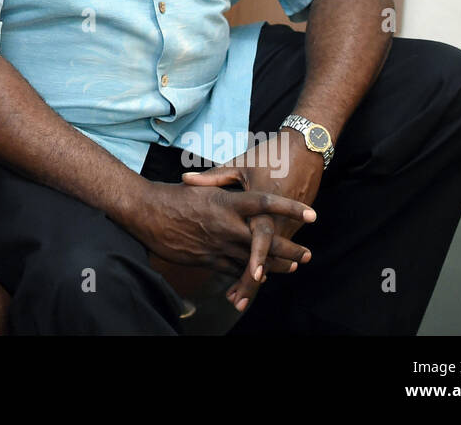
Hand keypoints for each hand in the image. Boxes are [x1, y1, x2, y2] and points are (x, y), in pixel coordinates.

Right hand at [124, 180, 315, 279]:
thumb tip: (236, 184)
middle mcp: (227, 225)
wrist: (147, 214)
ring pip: (255, 260)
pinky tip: (262, 275)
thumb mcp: (201, 187)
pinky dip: (251, 273)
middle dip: (289, 248)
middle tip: (307, 253)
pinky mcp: (210, 260)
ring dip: (276, 265)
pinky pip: (236, 270)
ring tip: (293, 266)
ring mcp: (219, 245)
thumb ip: (221, 187)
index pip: (266, 203)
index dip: (290, 208)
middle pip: (267, 240)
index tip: (312, 214)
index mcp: (227, 202)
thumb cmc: (174, 196)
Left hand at [182, 129, 323, 311]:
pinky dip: (263, 266)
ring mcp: (285, 225)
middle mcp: (276, 219)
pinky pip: (274, 251)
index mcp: (263, 203)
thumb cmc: (268, 156)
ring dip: (255, 279)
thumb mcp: (240, 165)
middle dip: (252, 280)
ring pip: (271, 258)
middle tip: (238, 300)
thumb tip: (185, 180)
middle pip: (266, 256)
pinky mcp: (288, 227)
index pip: (262, 234)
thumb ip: (213, 177)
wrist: (303, 151)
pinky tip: (247, 282)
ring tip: (237, 299)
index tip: (252, 273)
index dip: (257, 254)